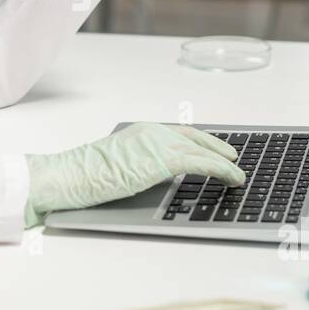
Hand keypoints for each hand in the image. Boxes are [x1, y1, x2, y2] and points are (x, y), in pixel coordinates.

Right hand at [22, 123, 245, 227]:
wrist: (71, 176)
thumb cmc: (85, 176)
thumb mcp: (117, 165)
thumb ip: (139, 164)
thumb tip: (156, 176)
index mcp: (140, 131)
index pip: (179, 133)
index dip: (201, 141)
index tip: (214, 148)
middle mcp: (152, 132)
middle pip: (195, 138)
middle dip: (217, 148)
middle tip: (233, 158)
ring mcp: (157, 144)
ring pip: (202, 151)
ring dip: (224, 163)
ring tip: (237, 174)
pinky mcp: (161, 160)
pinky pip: (201, 163)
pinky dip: (222, 170)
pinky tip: (232, 178)